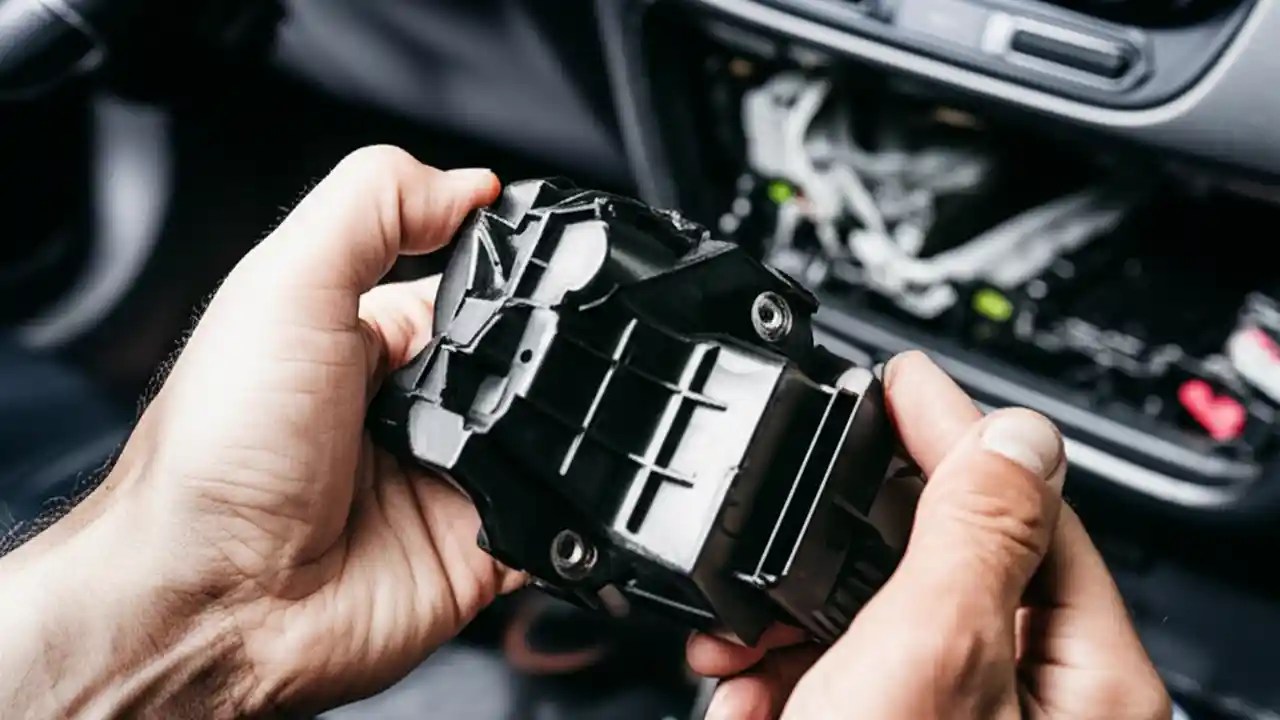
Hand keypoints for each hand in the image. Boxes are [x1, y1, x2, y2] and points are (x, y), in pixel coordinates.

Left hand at [0, 147, 524, 717]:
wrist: (213, 600)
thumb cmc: (218, 453)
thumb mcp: (284, 285)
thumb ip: (373, 209)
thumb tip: (470, 184)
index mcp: (365, 338)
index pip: (468, 285)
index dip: (508, 271)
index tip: (546, 259)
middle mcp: (410, 409)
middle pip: (518, 362)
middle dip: (542, 358)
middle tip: (517, 367)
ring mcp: (447, 480)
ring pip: (547, 438)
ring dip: (559, 430)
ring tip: (518, 433)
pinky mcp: (478, 549)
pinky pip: (554, 522)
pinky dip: (573, 508)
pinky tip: (555, 491)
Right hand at [687, 352, 1169, 718]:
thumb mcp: (932, 654)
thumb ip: (977, 533)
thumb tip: (1014, 430)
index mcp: (1083, 680)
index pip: (1032, 508)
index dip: (956, 431)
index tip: (900, 379)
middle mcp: (1030, 706)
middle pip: (937, 566)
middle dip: (834, 547)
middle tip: (790, 508)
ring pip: (869, 628)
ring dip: (784, 626)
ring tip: (738, 638)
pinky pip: (836, 685)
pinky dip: (776, 683)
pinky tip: (745, 696)